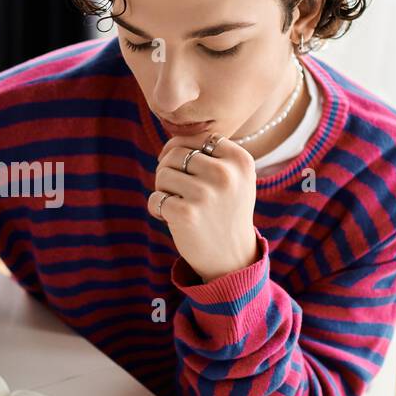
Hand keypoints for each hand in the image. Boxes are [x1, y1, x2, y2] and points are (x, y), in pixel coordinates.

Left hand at [148, 133, 260, 281]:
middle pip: (177, 153)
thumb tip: (170, 145)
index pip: (198, 137)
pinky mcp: (186, 214)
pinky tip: (170, 217)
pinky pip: (155, 198)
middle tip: (177, 189)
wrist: (232, 258)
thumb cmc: (225, 212)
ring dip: (162, 188)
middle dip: (169, 169)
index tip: (183, 169)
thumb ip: (209, 155)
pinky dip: (156, 207)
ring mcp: (207, 194)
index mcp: (240, 160)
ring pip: (163, 173)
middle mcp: (226, 174)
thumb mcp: (233, 178)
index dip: (182, 149)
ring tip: (177, 202)